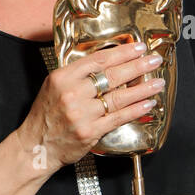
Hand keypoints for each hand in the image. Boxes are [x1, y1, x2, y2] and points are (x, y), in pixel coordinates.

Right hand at [16, 43, 165, 171]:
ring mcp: (82, 113)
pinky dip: (136, 110)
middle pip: (112, 76)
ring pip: (119, 97)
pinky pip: (118, 117)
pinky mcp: (90, 131)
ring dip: (142, 88)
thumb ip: (77, 75)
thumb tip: (109, 65)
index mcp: (62, 78)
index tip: (137, 48)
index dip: (121, 52)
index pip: (98, 60)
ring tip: (157, 82)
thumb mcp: (53, 87)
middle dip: (138, 66)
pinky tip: (147, 103)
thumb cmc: (46, 116)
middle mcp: (72, 93)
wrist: (36, 146)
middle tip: (154, 60)